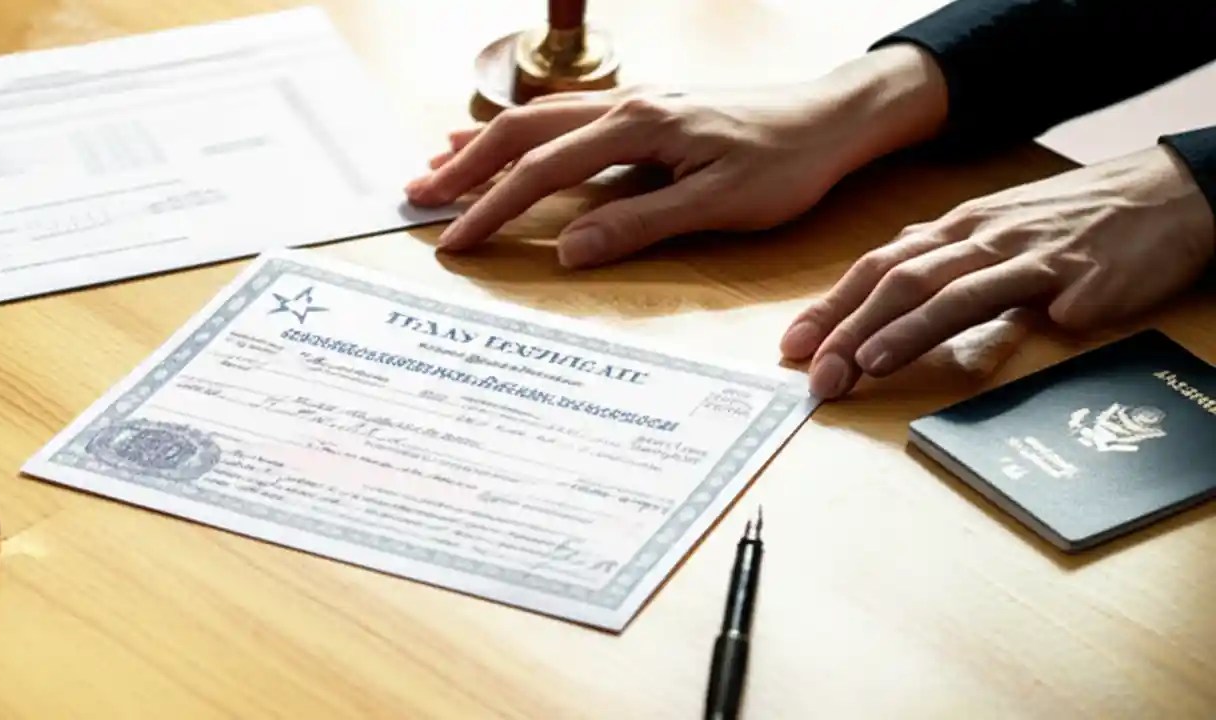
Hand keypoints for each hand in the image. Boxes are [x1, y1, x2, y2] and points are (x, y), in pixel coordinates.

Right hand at [405, 45, 947, 267]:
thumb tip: (568, 250)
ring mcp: (634, 103)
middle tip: (416, 197)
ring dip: (486, 145)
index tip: (453, 243)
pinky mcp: (647, 111)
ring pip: (540, 119)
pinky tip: (507, 142)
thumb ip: (640, 224)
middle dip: (466, 168)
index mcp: (637, 127)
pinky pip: (567, 118)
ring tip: (438, 168)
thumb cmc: (785, 162)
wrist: (832, 116)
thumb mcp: (718, 204)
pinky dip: (525, 134)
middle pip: (523, 132)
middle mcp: (626, 105)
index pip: (542, 171)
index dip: (492, 208)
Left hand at [781, 145, 1215, 398]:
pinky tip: (970, 355)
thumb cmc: (1075, 223)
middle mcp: (979, 235)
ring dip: (900, 328)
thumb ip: (949, 271)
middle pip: (897, 279)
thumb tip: (895, 314)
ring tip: (863, 364)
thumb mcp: (999, 238)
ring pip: (948, 288)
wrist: (1167, 194)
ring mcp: (1025, 252)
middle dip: (848, 327)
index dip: (832, 305)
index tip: (793, 344)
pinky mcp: (1074, 273)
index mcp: (957, 229)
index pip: (877, 266)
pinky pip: (1029, 295)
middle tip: (814, 373)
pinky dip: (991, 324)